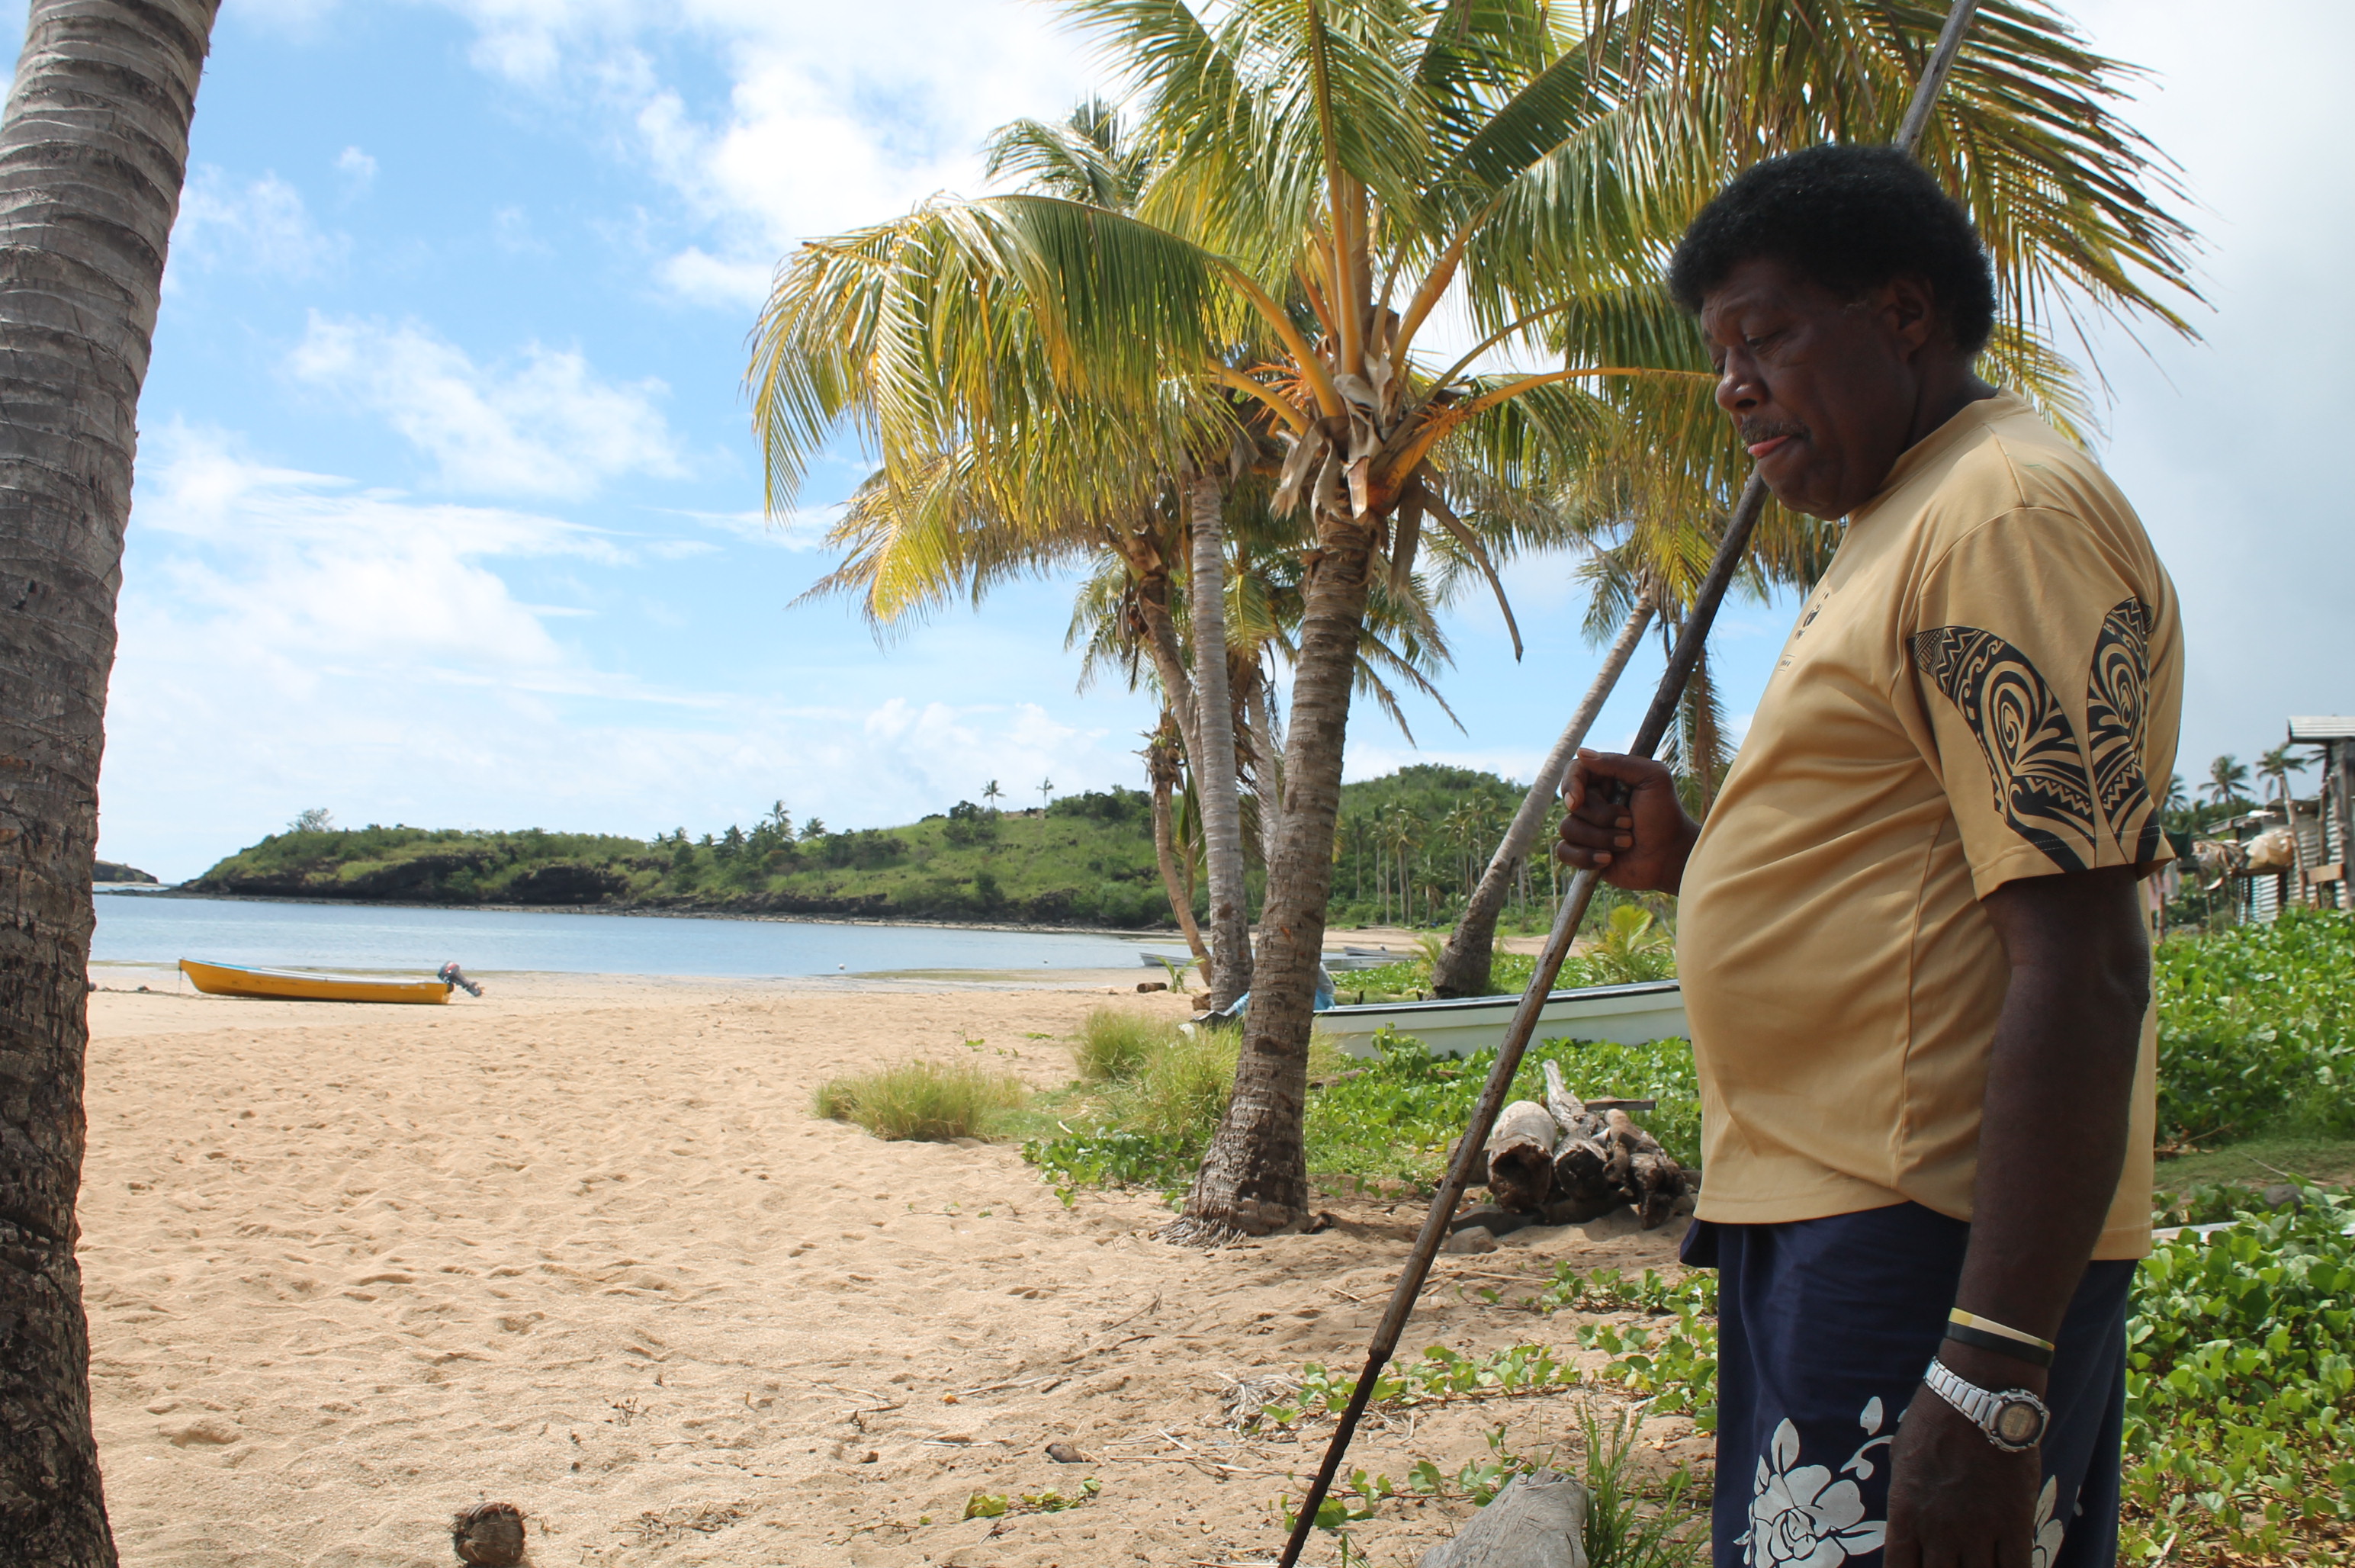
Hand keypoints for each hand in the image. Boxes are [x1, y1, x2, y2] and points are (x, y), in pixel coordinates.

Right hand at [1555, 750, 1697, 892]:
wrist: (1671, 857)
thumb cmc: (1666, 817)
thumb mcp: (1653, 778)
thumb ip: (1619, 762)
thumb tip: (1581, 753)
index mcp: (1608, 779)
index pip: (1575, 771)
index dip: (1571, 785)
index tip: (1577, 801)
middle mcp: (1594, 801)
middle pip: (1572, 803)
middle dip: (1601, 817)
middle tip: (1630, 822)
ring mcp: (1587, 827)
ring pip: (1567, 828)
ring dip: (1601, 838)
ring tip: (1626, 843)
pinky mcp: (1584, 852)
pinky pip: (1564, 852)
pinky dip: (1585, 857)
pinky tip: (1608, 859)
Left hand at [1885, 1355, 2043, 1567]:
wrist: (1979, 1397)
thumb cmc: (1934, 1420)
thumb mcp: (1902, 1458)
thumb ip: (1905, 1497)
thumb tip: (1907, 1524)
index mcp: (1906, 1512)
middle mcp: (1939, 1530)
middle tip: (1951, 1565)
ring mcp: (1979, 1530)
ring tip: (1975, 1566)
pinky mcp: (2015, 1524)